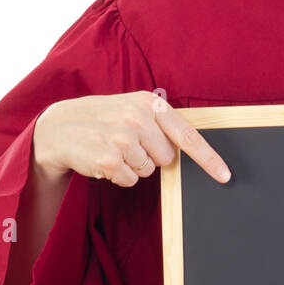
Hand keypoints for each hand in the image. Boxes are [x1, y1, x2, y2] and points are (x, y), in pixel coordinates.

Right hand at [33, 90, 230, 187]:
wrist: (58, 126)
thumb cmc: (102, 119)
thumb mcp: (131, 109)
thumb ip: (158, 124)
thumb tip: (185, 150)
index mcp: (148, 104)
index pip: (187, 134)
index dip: (208, 158)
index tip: (224, 175)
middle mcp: (137, 118)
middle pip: (167, 158)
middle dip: (150, 157)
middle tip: (127, 144)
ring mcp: (122, 138)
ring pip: (147, 171)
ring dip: (131, 166)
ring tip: (112, 148)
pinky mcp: (108, 159)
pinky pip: (129, 180)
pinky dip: (117, 176)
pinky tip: (103, 159)